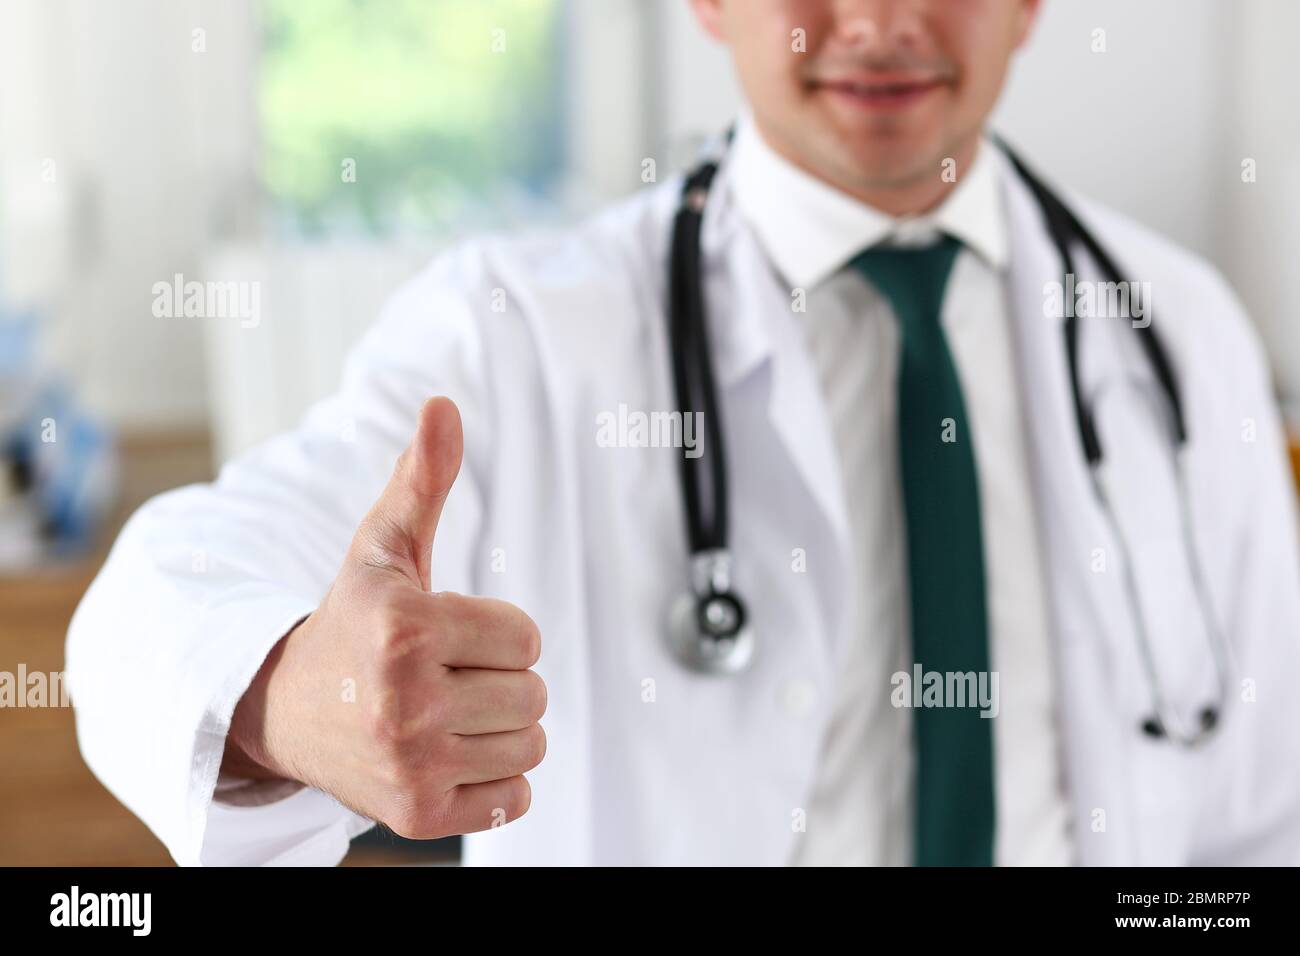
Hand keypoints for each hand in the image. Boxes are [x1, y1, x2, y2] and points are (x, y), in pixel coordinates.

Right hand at [225, 397, 545, 838]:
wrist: (288, 712)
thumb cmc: (352, 623)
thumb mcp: (383, 550)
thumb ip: (422, 481)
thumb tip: (443, 404)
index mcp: (404, 628)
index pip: (527, 636)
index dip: (496, 632)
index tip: (449, 634)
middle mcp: (405, 702)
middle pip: (534, 692)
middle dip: (499, 679)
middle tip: (443, 675)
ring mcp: (412, 765)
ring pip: (532, 743)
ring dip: (500, 728)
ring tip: (444, 712)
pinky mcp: (420, 816)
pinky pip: (516, 796)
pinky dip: (494, 778)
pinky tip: (445, 754)